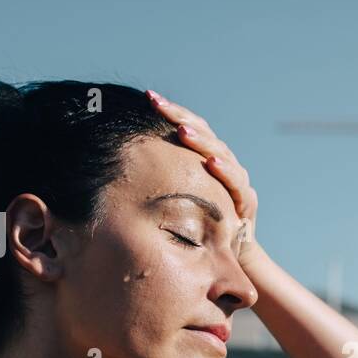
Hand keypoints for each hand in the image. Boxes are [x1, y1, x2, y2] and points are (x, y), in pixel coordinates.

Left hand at [145, 89, 264, 266]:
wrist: (228, 260)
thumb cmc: (192, 232)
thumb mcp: (170, 203)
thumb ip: (154, 183)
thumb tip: (111, 162)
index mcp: (203, 160)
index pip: (189, 128)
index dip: (171, 112)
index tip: (148, 97)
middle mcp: (222, 165)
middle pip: (204, 133)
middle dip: (181, 117)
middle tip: (158, 103)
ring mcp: (236, 183)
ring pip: (221, 153)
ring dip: (202, 142)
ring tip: (183, 131)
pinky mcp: (246, 203)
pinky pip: (237, 184)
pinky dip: (225, 172)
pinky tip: (211, 163)